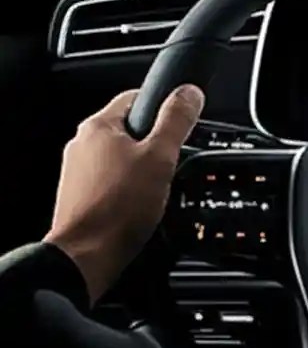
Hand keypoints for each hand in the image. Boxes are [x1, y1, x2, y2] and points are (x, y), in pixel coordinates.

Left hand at [45, 86, 204, 303]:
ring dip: (143, 168)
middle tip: (173, 162)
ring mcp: (79, 170)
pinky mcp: (82, 194)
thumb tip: (189, 93)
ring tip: (157, 188)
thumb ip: (176, 121)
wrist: (88, 254)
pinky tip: (141, 204)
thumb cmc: (119, 208)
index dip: (165, 106)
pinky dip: (130, 188)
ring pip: (122, 157)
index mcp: (99, 127)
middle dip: (156, 144)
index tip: (183, 121)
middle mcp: (82, 144)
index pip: (136, 97)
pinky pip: (114, 181)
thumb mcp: (160, 157)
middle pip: (130, 130)